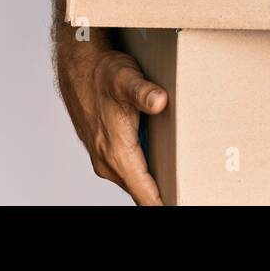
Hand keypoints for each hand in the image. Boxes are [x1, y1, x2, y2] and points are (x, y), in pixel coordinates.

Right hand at [56, 41, 168, 204]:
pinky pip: (129, 171)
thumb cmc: (103, 74)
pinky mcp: (105, 152)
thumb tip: (160, 101)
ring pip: (135, 182)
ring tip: (181, 184)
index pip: (145, 193)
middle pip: (142, 193)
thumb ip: (143, 91)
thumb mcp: (126, 78)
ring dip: (155, 185)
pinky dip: (144, 173)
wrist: (78, 68)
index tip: (184, 202)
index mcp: (116, 152)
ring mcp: (105, 159)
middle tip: (192, 193)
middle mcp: (108, 162)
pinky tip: (162, 164)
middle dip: (165, 196)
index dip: (165, 202)